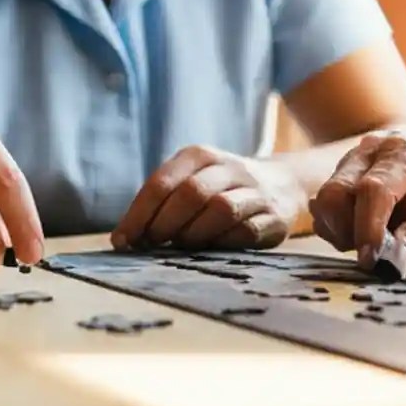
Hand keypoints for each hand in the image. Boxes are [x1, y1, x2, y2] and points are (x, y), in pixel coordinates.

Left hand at [111, 146, 304, 250]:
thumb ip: (162, 203)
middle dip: (165, 223)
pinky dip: (224, 243)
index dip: (139, 214)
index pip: (162, 182)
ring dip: (195, 233)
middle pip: (191, 192)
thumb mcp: (192, 181)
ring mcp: (255, 191)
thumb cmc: (221, 188)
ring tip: (182, 246)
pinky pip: (247, 231)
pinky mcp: (275, 216)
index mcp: (200, 156)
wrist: (283, 183)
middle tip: (152, 244)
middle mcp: (229, 168)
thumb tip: (125, 239)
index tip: (123, 240)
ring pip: (221, 208)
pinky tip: (213, 250)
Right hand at [309, 133, 405, 269]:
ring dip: (339, 231)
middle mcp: (370, 151)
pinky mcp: (333, 175)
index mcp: (404, 158)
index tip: (369, 260)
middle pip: (336, 192)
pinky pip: (319, 207)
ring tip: (366, 239)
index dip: (367, 227)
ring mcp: (347, 160)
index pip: (374, 189)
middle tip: (369, 252)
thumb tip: (390, 262)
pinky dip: (333, 228)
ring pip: (323, 201)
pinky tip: (357, 231)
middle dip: (347, 231)